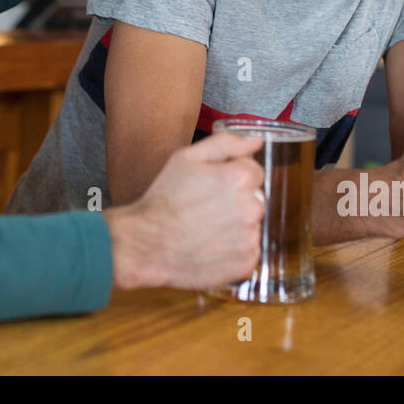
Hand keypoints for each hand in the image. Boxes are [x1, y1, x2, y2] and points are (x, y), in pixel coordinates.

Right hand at [105, 131, 264, 289]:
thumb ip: (225, 144)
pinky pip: (248, 250)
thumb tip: (256, 140)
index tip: (212, 187)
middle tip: (206, 209)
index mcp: (240, 179)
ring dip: (236, 226)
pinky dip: (234, 250)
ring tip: (206, 229)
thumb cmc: (164, 200)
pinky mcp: (246, 263)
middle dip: (236, 201)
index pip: (254, 172)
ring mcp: (250, 238)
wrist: (147, 244)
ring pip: (251, 225)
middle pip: (255, 199)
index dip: (231, 177)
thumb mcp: (186, 158)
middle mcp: (252, 208)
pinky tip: (210, 246)